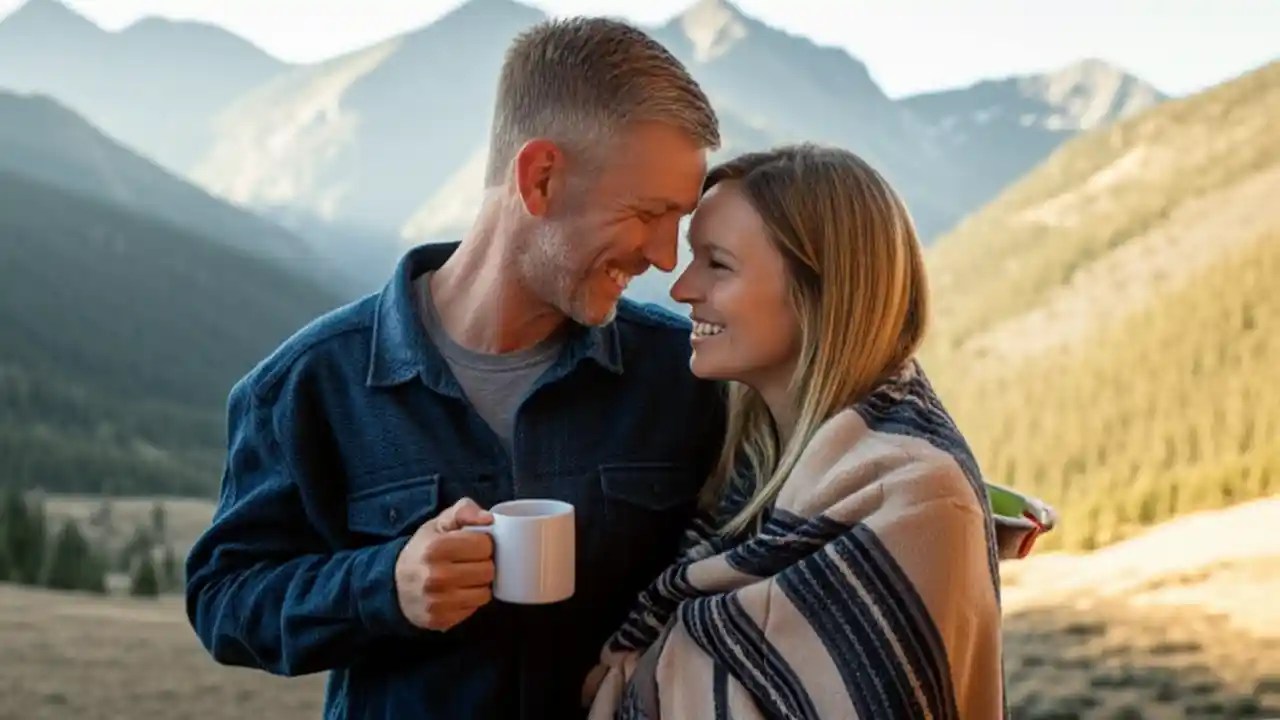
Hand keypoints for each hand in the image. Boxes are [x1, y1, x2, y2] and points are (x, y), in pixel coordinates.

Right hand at [395, 497, 494, 630]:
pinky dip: (470, 600)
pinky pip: (474, 608)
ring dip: (479, 584)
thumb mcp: (438, 524)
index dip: (482, 543)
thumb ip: (464, 511)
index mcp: (436, 548)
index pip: (485, 545)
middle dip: (483, 564)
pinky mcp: (441, 619)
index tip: (472, 545)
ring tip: (465, 577)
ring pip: (484, 592)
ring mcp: (438, 601)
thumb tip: (488, 518)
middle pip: (488, 570)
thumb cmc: (423, 550)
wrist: (393, 585)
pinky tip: (457, 592)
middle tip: (470, 562)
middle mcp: (436, 577)